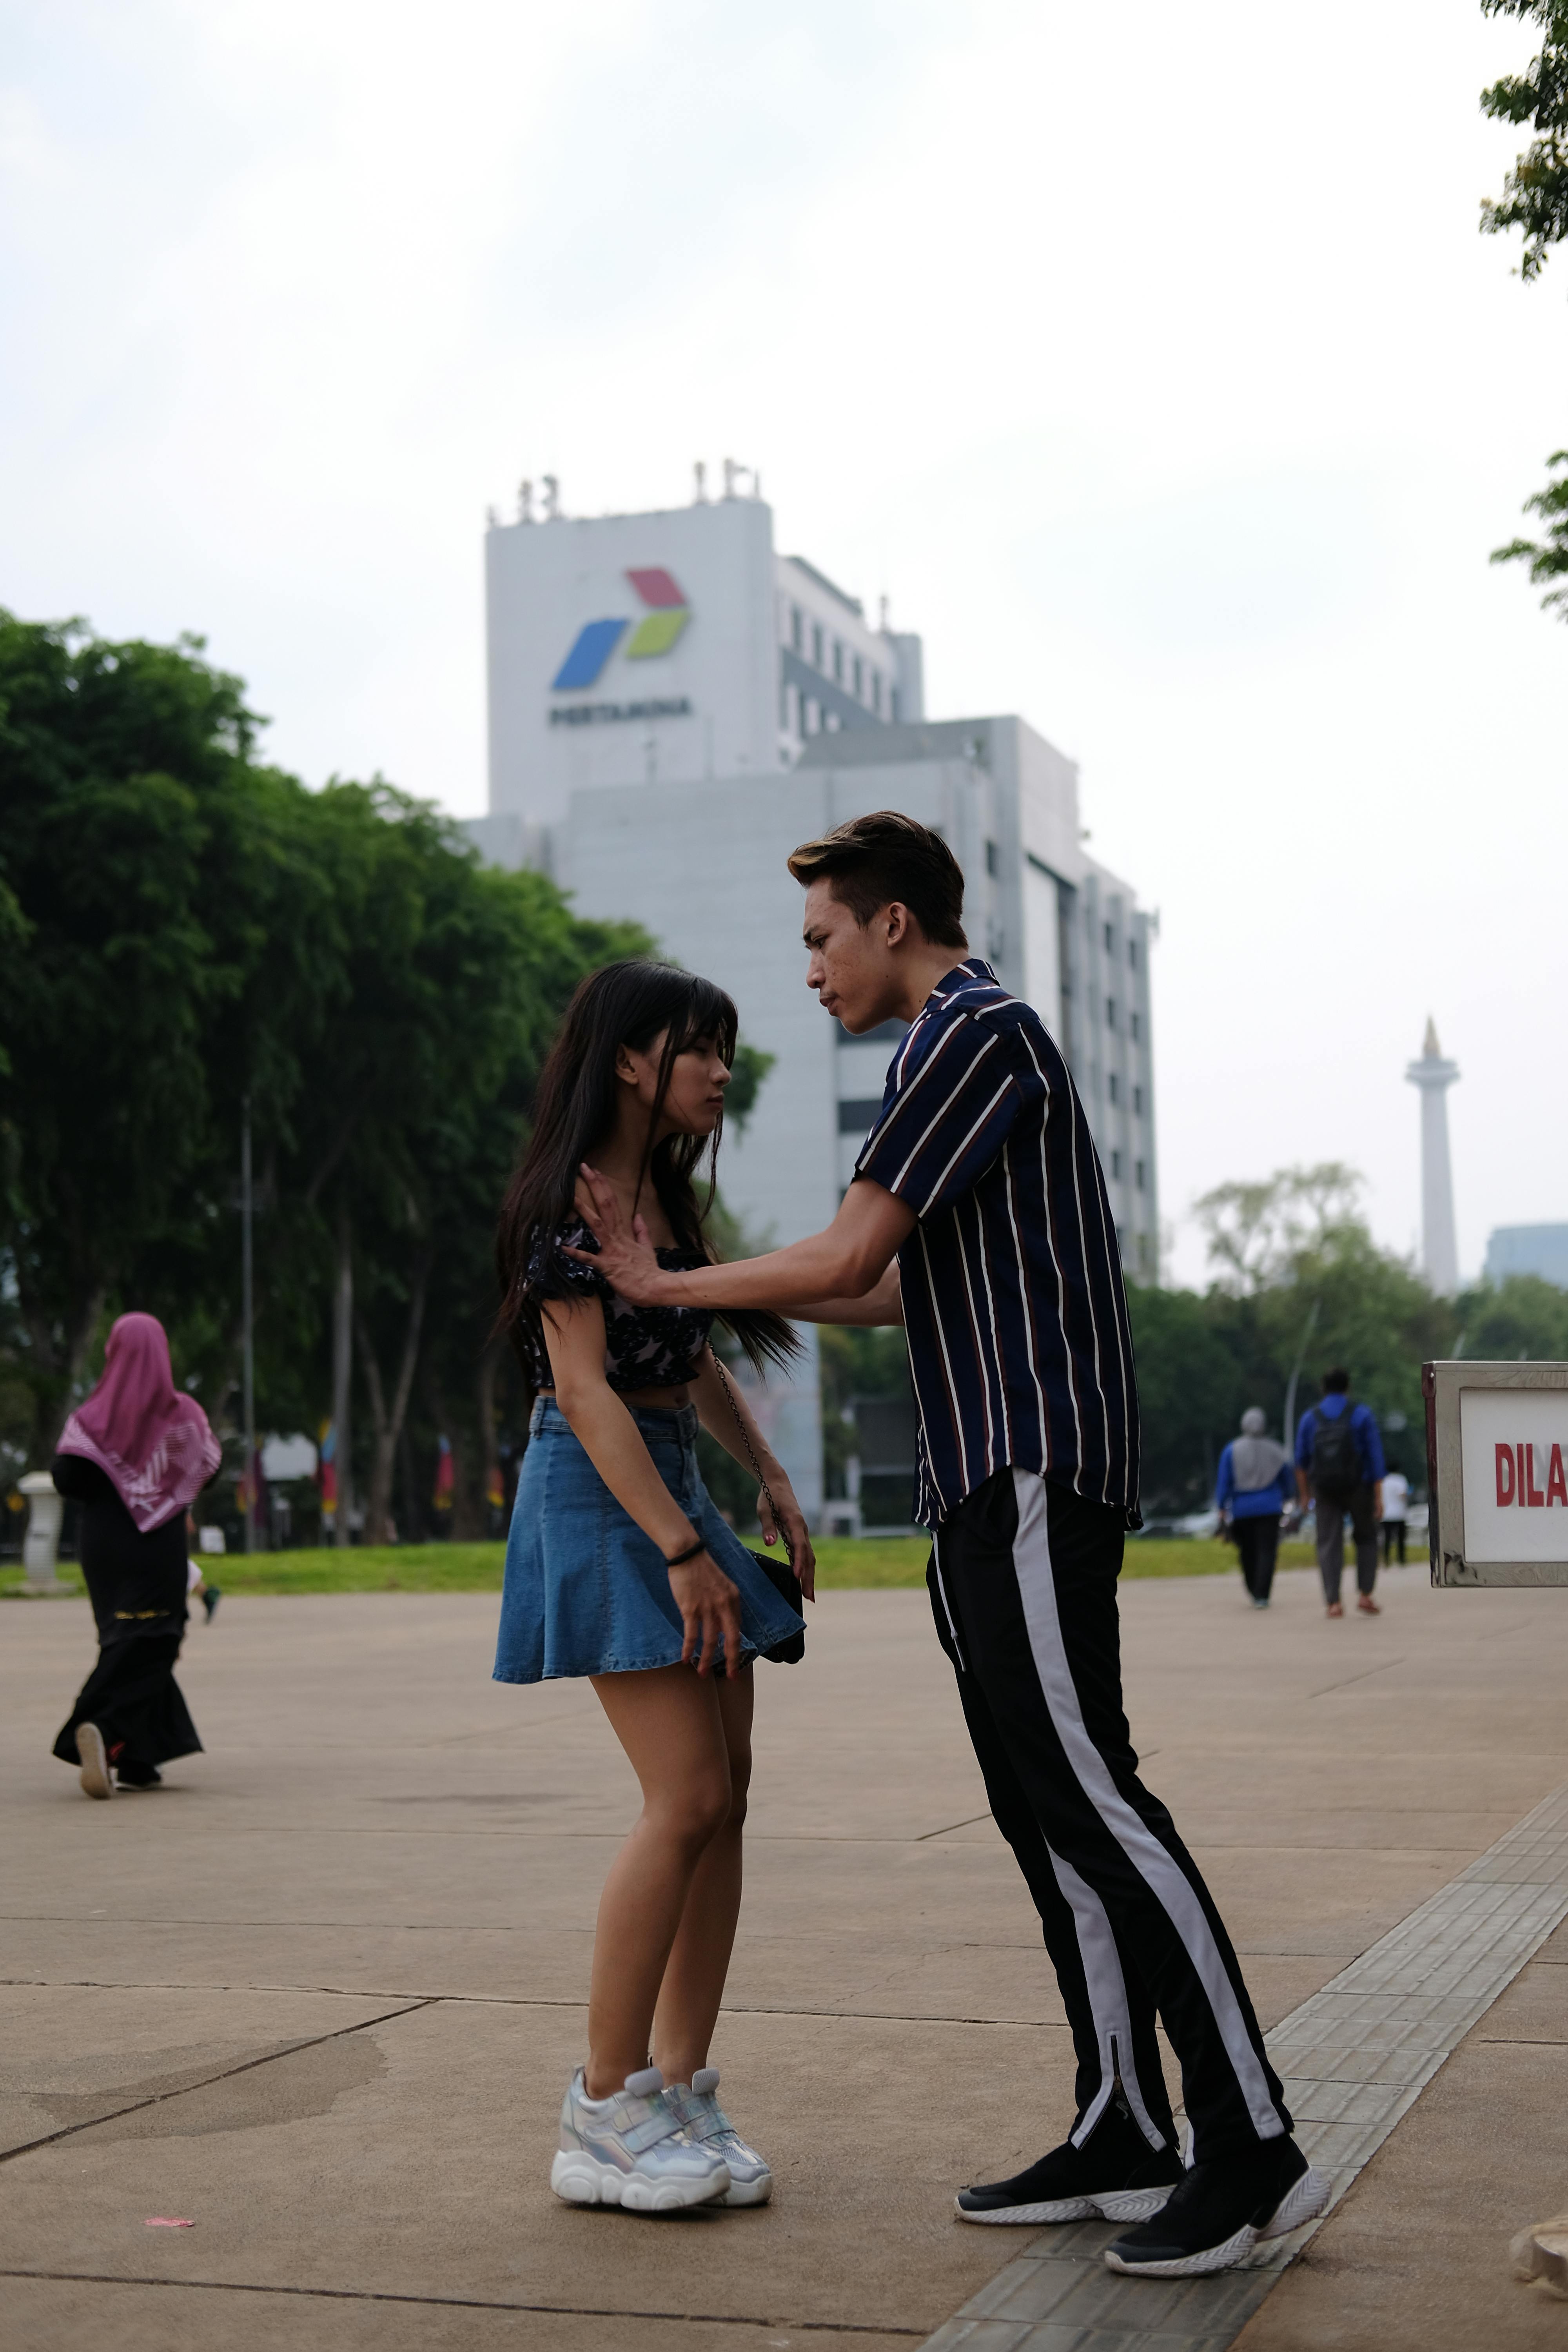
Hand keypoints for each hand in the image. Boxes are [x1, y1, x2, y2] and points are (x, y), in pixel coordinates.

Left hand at [568, 1165, 668, 1302]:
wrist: (657, 1288)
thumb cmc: (649, 1271)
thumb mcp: (647, 1247)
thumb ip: (641, 1231)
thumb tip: (638, 1216)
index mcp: (624, 1233)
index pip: (613, 1205)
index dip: (604, 1188)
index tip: (596, 1172)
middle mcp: (617, 1238)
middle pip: (606, 1206)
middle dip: (595, 1187)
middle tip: (584, 1168)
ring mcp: (612, 1251)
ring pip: (597, 1225)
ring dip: (584, 1210)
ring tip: (571, 1196)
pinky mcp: (608, 1266)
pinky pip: (590, 1259)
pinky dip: (576, 1253)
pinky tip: (563, 1247)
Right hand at [668, 1550, 743, 1676]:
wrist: (687, 1553)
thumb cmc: (702, 1568)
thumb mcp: (721, 1585)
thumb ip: (724, 1605)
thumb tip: (721, 1626)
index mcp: (733, 1599)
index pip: (738, 1629)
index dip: (736, 1647)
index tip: (735, 1660)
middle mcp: (724, 1605)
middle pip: (731, 1639)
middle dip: (732, 1661)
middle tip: (731, 1676)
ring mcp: (707, 1608)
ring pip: (710, 1641)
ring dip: (706, 1659)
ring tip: (702, 1673)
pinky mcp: (690, 1608)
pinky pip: (691, 1634)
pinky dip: (688, 1648)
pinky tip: (685, 1659)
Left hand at [758, 1479, 815, 1602]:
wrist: (777, 1483)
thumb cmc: (769, 1496)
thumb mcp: (764, 1510)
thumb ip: (767, 1527)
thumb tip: (770, 1543)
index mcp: (795, 1522)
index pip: (799, 1545)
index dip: (799, 1562)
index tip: (796, 1577)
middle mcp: (802, 1528)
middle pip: (809, 1555)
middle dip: (809, 1576)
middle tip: (809, 1597)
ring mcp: (801, 1532)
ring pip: (809, 1556)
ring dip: (809, 1575)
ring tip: (808, 1594)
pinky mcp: (798, 1534)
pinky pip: (804, 1553)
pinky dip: (804, 1567)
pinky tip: (801, 1578)